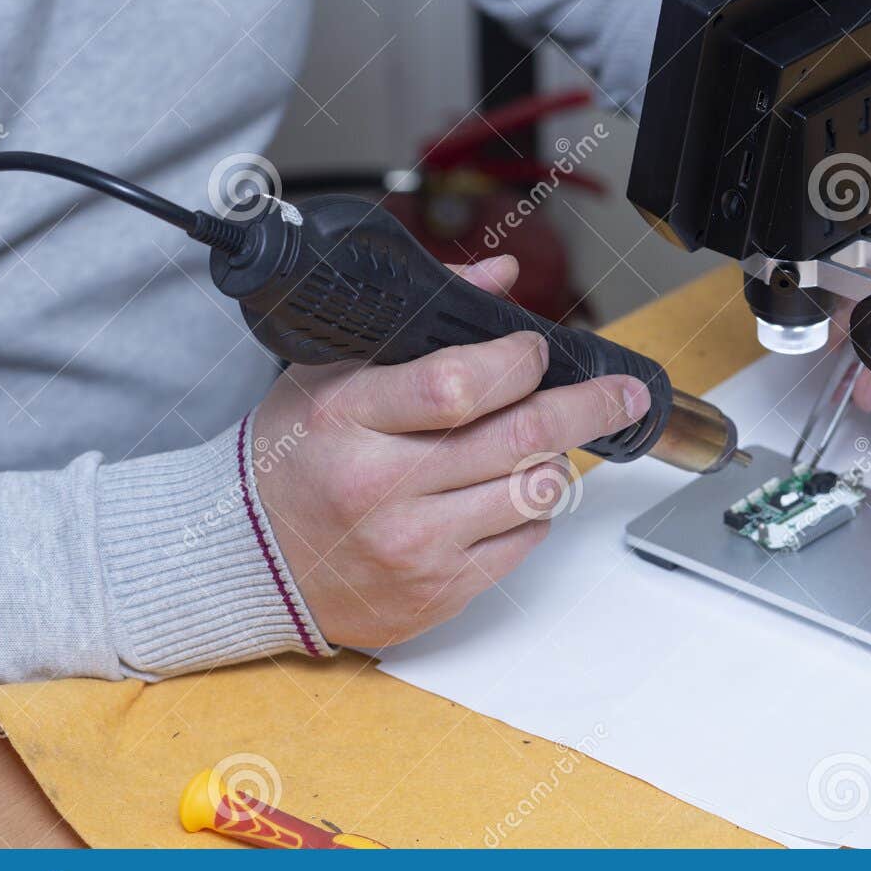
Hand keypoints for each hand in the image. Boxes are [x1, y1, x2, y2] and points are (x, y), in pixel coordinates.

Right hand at [251, 255, 649, 646]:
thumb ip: (423, 318)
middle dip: (587, 406)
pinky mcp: (435, 593)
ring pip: (534, 492)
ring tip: (539, 443)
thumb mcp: (334, 371)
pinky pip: (523, 543)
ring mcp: (411, 547)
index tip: (535, 351)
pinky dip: (533, 510)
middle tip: (622, 393)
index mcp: (347, 416)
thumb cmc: (296, 456)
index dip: (518, 361)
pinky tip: (506, 493)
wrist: (248, 560)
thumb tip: (503, 278)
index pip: (459, 384)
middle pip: (520, 439)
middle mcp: (379, 485)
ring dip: (556, 460)